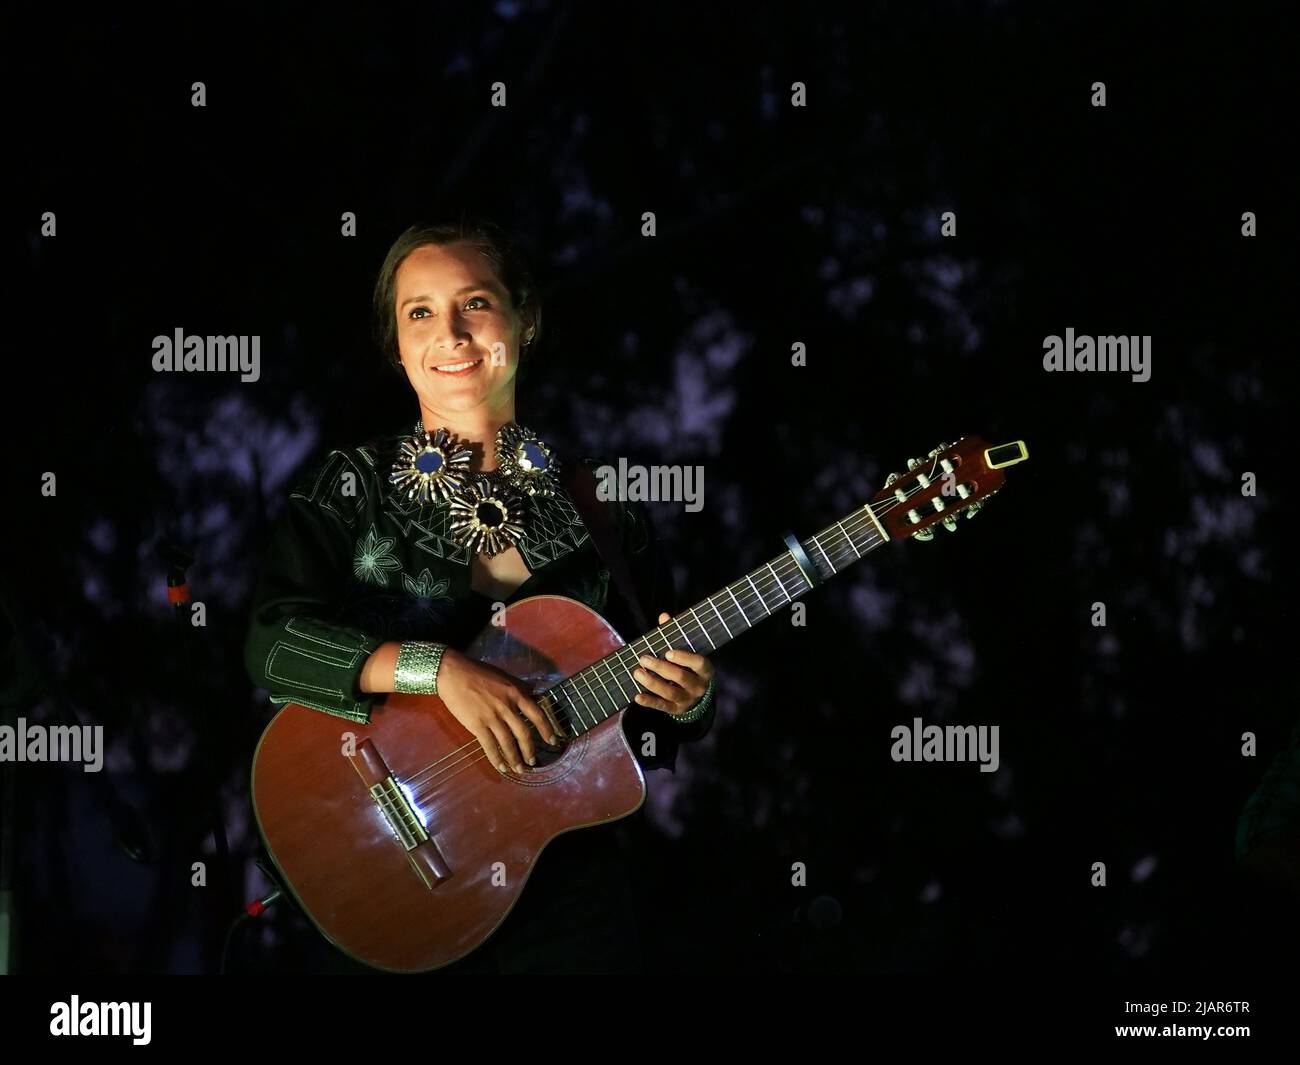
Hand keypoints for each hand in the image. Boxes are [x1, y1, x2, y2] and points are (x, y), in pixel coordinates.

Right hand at [434, 648, 559, 774]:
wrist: (453, 673)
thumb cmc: (478, 672)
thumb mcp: (505, 676)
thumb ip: (519, 687)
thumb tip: (533, 694)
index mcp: (516, 693)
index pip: (537, 714)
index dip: (546, 729)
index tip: (552, 741)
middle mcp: (507, 707)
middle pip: (523, 733)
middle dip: (530, 750)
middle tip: (533, 762)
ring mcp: (492, 717)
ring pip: (507, 743)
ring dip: (515, 759)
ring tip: (519, 770)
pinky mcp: (477, 725)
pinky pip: (489, 746)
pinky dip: (497, 759)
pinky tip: (502, 767)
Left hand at [632, 612, 714, 716]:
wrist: (696, 696)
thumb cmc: (689, 668)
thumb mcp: (687, 653)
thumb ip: (675, 635)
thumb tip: (663, 616)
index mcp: (705, 670)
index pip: (699, 663)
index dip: (684, 658)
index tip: (668, 652)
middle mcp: (699, 686)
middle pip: (681, 677)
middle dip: (661, 668)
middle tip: (643, 659)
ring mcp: (688, 699)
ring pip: (670, 692)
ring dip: (652, 683)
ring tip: (637, 672)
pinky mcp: (676, 710)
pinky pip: (662, 706)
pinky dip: (649, 702)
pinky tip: (637, 696)